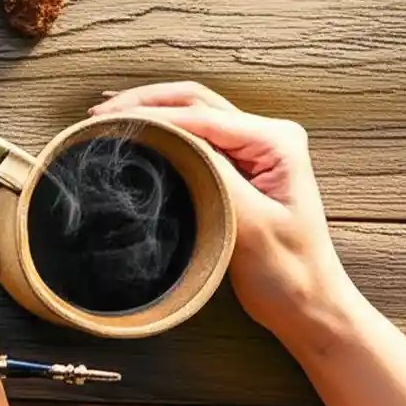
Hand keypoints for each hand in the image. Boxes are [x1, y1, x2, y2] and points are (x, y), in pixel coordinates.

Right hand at [89, 82, 357, 346]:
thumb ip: (213, 174)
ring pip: (193, 114)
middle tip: (99, 113)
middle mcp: (267, 136)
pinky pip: (195, 138)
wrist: (306, 304)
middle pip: (196, 102)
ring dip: (152, 111)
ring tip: (108, 117)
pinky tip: (137, 135)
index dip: (152, 115)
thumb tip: (169, 138)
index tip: (109, 122)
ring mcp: (255, 150)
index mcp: (276, 142)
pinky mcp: (241, 168)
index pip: (201, 116)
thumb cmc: (288, 271)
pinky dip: (163, 131)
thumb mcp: (250, 223)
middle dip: (145, 102)